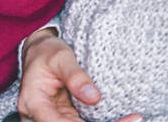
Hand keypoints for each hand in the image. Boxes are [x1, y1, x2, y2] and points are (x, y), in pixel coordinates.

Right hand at [16, 28, 141, 121]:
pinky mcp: (65, 117)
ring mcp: (53, 118)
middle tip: (133, 119)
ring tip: (133, 119)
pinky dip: (104, 121)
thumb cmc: (47, 52)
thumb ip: (75, 77)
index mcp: (34, 104)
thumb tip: (94, 98)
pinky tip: (124, 119)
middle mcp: (40, 117)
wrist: (39, 52)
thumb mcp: (60, 57)